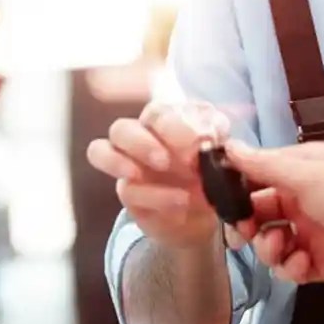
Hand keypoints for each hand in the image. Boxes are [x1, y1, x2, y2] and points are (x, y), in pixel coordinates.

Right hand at [86, 101, 230, 248]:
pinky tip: (179, 202)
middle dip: (142, 143)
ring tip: (160, 179)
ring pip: (100, 151)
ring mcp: (129, 166)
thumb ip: (215, 135)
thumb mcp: (223, 147)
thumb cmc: (214, 168)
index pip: (156, 113)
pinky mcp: (130, 195)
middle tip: (169, 160)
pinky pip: (128, 191)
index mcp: (163, 120)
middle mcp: (140, 138)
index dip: (174, 126)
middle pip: (119, 129)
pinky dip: (154, 196)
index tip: (202, 141)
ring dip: (125, 163)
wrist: (212, 211)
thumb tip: (207, 136)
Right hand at [225, 140, 323, 290]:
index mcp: (301, 171)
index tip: (218, 199)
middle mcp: (304, 199)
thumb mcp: (308, 174)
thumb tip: (231, 147)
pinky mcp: (322, 262)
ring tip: (281, 247)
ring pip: (271, 242)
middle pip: (259, 212)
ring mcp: (312, 232)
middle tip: (243, 232)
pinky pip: (291, 268)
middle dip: (246, 223)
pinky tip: (301, 264)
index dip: (236, 188)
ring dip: (269, 247)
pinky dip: (290, 268)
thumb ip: (265, 165)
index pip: (257, 175)